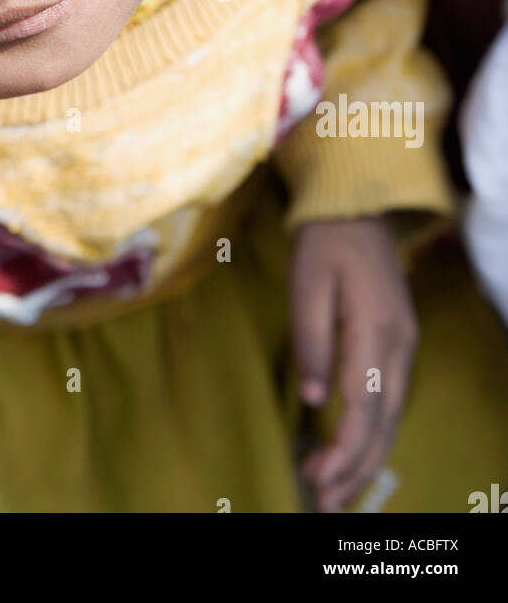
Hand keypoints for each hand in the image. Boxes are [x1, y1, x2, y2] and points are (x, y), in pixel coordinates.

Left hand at [290, 216, 417, 512]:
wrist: (356, 205)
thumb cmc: (324, 241)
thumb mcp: (307, 284)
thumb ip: (312, 340)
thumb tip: (315, 398)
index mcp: (376, 332)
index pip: (362, 407)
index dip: (343, 449)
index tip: (317, 478)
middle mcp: (399, 345)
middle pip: (384, 422)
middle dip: (356, 468)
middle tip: (325, 504)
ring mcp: (404, 344)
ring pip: (393, 416)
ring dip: (366, 457)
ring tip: (337, 491)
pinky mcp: (398, 341)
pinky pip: (392, 400)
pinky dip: (376, 433)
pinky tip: (357, 450)